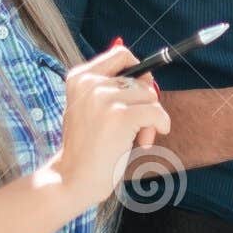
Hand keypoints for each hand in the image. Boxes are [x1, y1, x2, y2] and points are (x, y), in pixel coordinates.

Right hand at [48, 45, 169, 207]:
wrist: (72, 179)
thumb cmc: (87, 147)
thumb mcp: (90, 108)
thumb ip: (111, 89)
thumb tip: (149, 77)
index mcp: (80, 77)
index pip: (121, 54)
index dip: (138, 71)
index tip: (140, 92)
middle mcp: (90, 83)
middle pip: (141, 79)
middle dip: (145, 102)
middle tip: (136, 127)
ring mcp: (104, 98)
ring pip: (150, 97)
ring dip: (150, 120)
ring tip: (134, 140)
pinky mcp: (119, 116)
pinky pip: (156, 112)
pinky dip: (160, 126)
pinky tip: (146, 142)